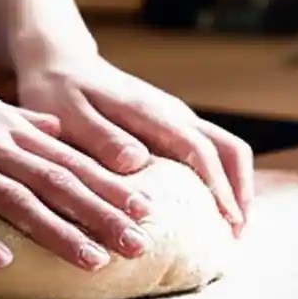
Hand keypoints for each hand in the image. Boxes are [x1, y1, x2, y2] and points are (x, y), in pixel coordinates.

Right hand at [0, 60, 153, 269]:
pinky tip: (1, 262)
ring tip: (92, 262)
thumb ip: (16, 119)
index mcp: (0, 125)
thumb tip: (56, 129)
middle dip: (100, 215)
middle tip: (138, 246)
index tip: (147, 211)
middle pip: (52, 182)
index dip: (108, 186)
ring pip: (12, 200)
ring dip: (56, 232)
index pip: (66, 159)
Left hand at [15, 54, 252, 235]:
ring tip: (226, 228)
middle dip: (238, 190)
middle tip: (234, 234)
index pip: (199, 148)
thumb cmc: (59, 91)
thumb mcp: (69, 113)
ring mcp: (173, 117)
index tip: (226, 221)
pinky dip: (215, 178)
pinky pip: (205, 151)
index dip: (217, 185)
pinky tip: (202, 208)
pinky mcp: (166, 125)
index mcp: (151, 110)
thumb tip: (137, 161)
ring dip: (231, 186)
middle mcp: (172, 112)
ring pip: (221, 149)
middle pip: (228, 148)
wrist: (59, 64)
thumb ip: (100, 136)